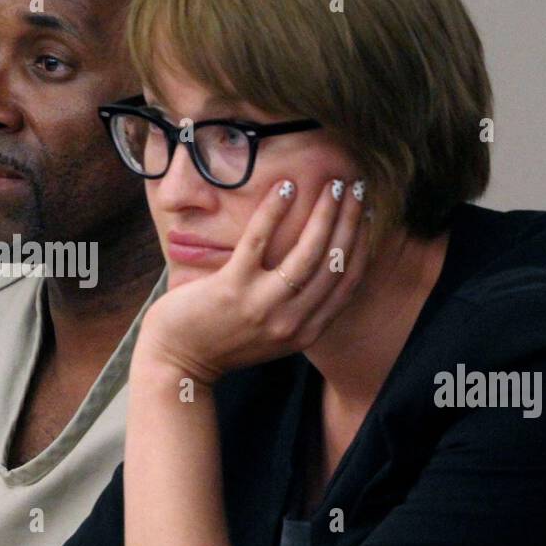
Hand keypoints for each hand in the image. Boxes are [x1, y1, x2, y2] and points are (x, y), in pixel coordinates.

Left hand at [138, 176, 370, 384]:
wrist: (180, 361)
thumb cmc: (225, 342)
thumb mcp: (275, 335)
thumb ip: (300, 310)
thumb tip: (321, 267)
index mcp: (307, 331)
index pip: (347, 282)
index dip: (361, 244)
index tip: (365, 214)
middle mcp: (292, 320)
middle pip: (334, 262)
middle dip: (350, 220)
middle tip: (354, 188)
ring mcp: (263, 304)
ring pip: (308, 251)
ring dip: (325, 213)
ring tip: (331, 184)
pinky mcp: (233, 287)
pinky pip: (259, 240)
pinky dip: (275, 210)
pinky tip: (286, 187)